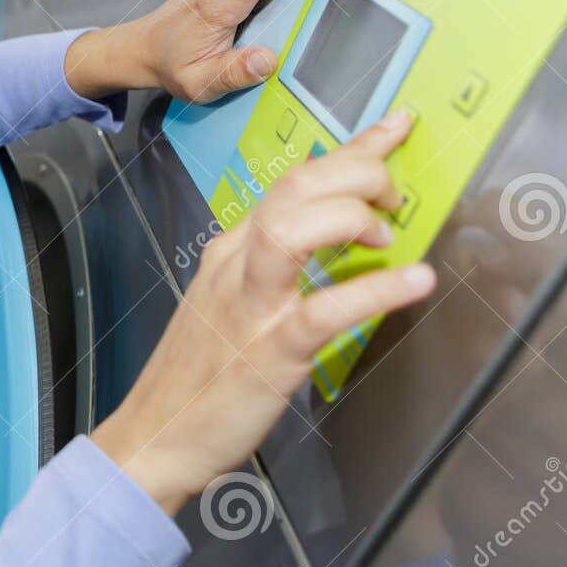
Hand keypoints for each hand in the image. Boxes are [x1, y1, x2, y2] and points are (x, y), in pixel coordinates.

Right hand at [89, 109, 434, 515]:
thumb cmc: (194, 380)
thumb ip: (265, 268)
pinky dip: (374, 291)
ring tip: (386, 235)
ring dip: (350, 218)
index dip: (350, 150)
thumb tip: (321, 237)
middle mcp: (235, 268)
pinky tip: (413, 281)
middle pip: (295, 189)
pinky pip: (322, 311)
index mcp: (228, 254)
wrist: (153, 438)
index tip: (394, 129)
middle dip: (356, 174)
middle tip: (394, 199)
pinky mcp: (268, 353)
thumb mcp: (224, 306)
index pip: (290, 181)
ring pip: (292, 230)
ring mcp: (250, 307)